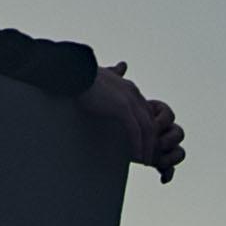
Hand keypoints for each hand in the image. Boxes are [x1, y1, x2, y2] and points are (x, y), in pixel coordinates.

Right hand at [79, 62, 187, 179]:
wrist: (74, 72)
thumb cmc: (82, 74)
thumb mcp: (104, 72)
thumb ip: (115, 71)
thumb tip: (122, 65)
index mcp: (130, 89)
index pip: (146, 112)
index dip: (147, 130)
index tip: (145, 144)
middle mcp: (134, 94)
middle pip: (150, 121)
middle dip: (151, 140)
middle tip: (149, 156)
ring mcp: (130, 100)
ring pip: (146, 128)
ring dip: (148, 147)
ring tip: (146, 161)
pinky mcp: (122, 108)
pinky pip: (135, 131)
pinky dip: (138, 144)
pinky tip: (138, 156)